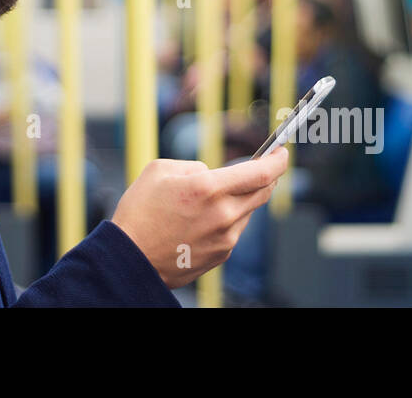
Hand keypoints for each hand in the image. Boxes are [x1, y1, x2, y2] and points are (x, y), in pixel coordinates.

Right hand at [111, 148, 289, 288]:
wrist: (129, 259)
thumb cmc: (139, 212)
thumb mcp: (159, 170)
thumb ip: (194, 167)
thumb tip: (211, 175)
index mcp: (208, 188)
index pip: (260, 173)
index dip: (277, 160)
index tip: (281, 153)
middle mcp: (223, 214)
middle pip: (262, 192)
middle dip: (267, 177)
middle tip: (263, 167)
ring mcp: (225, 238)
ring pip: (248, 212)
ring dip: (241, 200)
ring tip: (212, 199)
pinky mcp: (221, 256)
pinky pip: (234, 231)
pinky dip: (227, 220)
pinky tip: (202, 221)